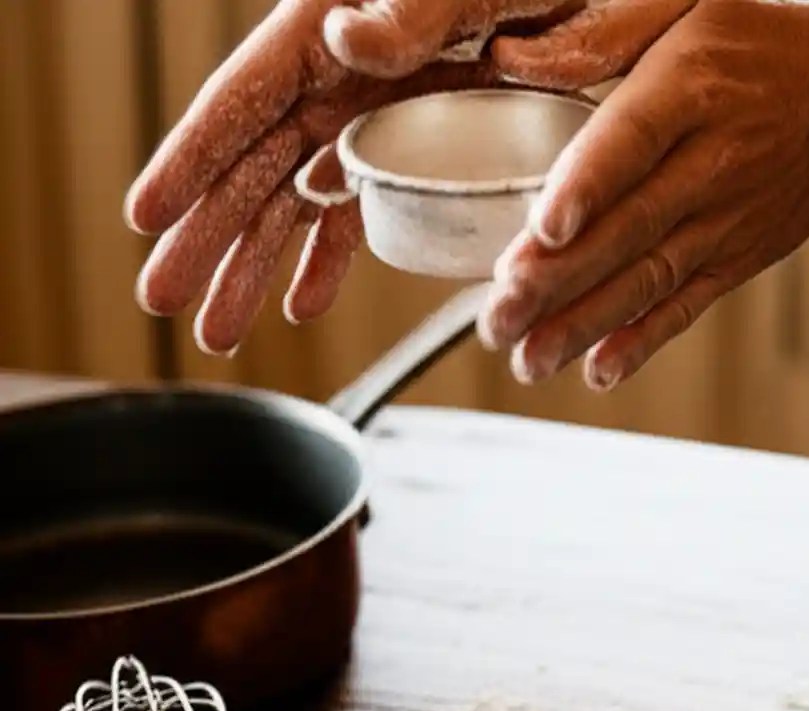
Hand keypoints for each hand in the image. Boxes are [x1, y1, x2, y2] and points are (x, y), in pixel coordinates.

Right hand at [126, 0, 581, 354]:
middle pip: (256, 162)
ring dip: (257, 266)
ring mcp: (370, 112)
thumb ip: (410, 8)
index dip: (194, 160)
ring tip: (222, 329)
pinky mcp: (411, 142)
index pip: (246, 98)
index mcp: (329, 27)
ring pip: (296, 199)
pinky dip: (331, 257)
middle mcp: (336, 75)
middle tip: (164, 301)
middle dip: (209, 236)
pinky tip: (304, 303)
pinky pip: (358, 208)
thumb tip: (344, 35)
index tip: (146, 218)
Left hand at [480, 0, 808, 389]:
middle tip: (498, 318)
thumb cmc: (755, 39)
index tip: (542, 230)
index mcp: (693, 87)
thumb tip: (508, 58)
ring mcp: (731, 217)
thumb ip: (606, 32)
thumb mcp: (688, 2)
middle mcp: (715, 160)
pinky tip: (600, 369)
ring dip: (585, 324)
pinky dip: (645, 339)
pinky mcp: (743, 253)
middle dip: (558, 280)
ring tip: (529, 360)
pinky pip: (691, 302)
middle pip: (629, 228)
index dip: (588, 187)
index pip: (633, 140)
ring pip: (650, 278)